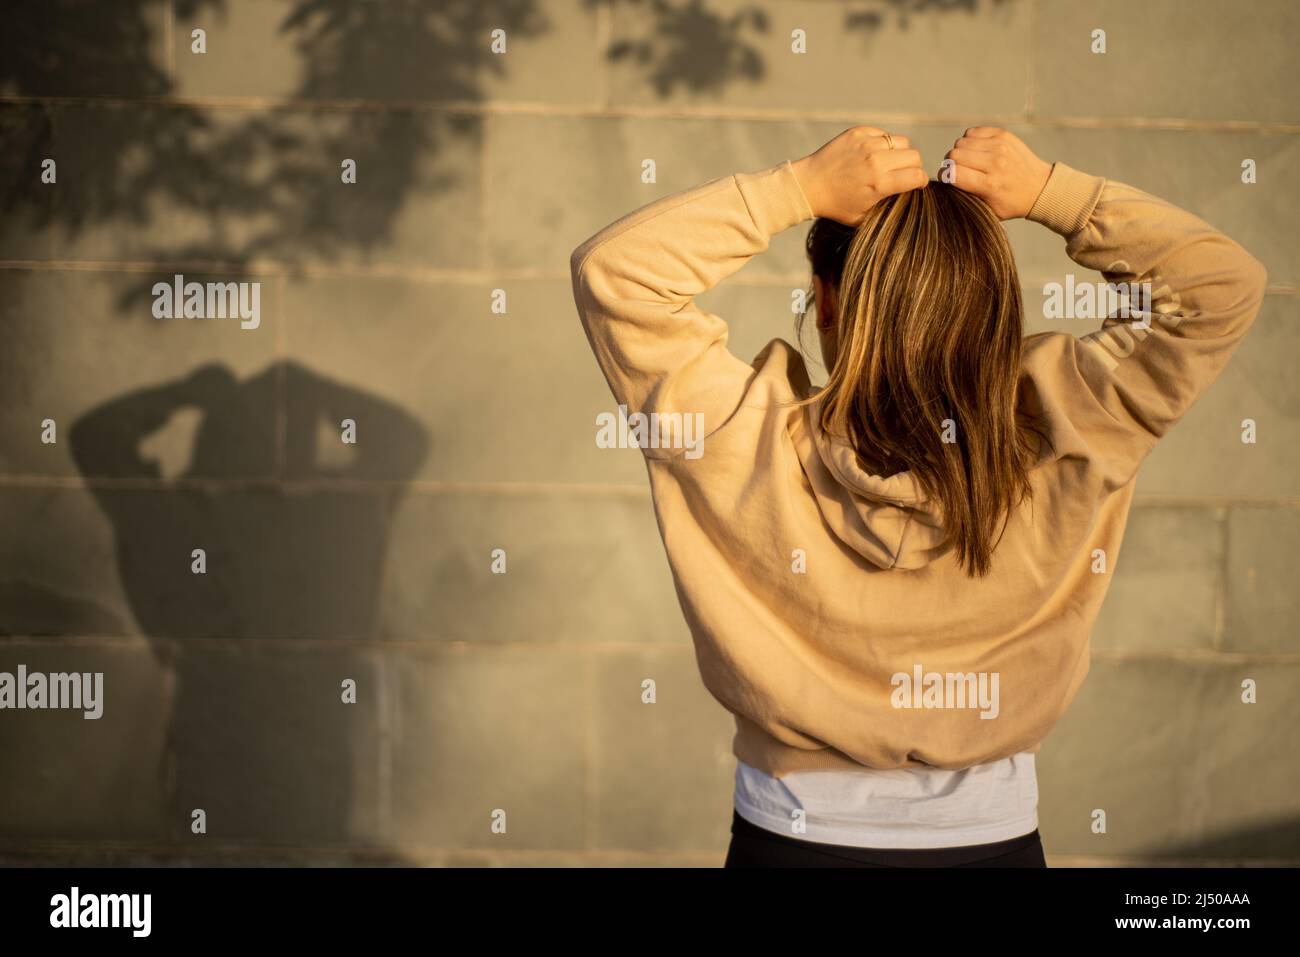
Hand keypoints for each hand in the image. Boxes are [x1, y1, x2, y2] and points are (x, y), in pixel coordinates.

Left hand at [792, 126, 927, 224]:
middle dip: (912, 166)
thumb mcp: (864, 216)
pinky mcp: (858, 132)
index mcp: (879, 183)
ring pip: (901, 141)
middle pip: (914, 156)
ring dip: (898, 152)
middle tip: (901, 173)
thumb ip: (889, 205)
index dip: (920, 181)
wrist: (809, 185)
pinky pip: (883, 134)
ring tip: (887, 162)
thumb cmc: (837, 205)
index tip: (915, 184)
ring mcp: (867, 144)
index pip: (917, 176)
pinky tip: (871, 154)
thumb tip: (908, 194)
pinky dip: (882, 143)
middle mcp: (876, 160)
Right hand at [942, 127, 1051, 220]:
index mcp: (989, 184)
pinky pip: (972, 132)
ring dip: (961, 152)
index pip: (952, 172)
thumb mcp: (986, 210)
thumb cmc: (1009, 203)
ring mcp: (1000, 146)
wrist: (1040, 187)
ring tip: (970, 161)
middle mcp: (995, 162)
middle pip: (953, 154)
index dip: (944, 177)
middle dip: (951, 163)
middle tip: (959, 171)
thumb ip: (964, 196)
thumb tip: (944, 182)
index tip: (948, 180)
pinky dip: (971, 141)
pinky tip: (978, 151)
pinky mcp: (1003, 134)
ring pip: (961, 142)